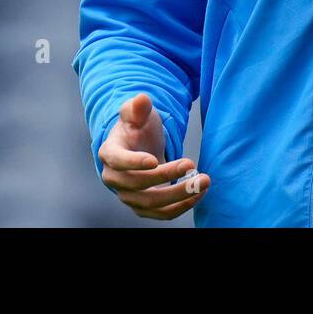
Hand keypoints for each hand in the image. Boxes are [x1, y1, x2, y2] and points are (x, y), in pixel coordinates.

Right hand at [98, 92, 209, 218]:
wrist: (139, 146)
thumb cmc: (137, 127)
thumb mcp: (137, 113)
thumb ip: (138, 107)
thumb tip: (142, 99)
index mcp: (109, 153)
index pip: (117, 161)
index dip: (133, 163)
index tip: (154, 160)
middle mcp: (115, 179)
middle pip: (138, 185)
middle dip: (166, 175)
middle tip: (191, 163)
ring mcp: (128, 196)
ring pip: (152, 204)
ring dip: (179, 195)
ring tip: (203, 181)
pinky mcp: (144, 207)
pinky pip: (162, 214)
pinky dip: (181, 206)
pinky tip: (199, 193)